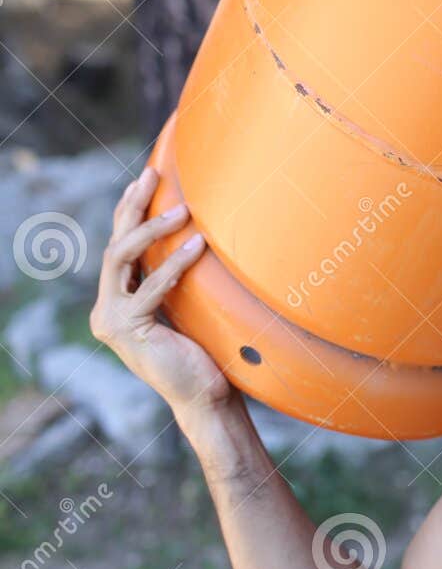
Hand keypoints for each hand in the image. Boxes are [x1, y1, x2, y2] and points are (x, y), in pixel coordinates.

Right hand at [89, 166, 231, 416]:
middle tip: (152, 174)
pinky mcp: (128, 330)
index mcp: (119, 299)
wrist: (205, 394)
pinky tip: (199, 245)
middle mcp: (107, 307)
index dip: (129, 209)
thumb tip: (201, 232)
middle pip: (115, 244)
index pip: (120, 245)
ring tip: (184, 209)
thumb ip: (178, 277)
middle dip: (132, 205)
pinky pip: (150, 287)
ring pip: (121, 258)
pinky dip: (175, 264)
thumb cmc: (207, 348)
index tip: (146, 177)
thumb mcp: (188, 303)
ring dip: (153, 229)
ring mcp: (112, 319)